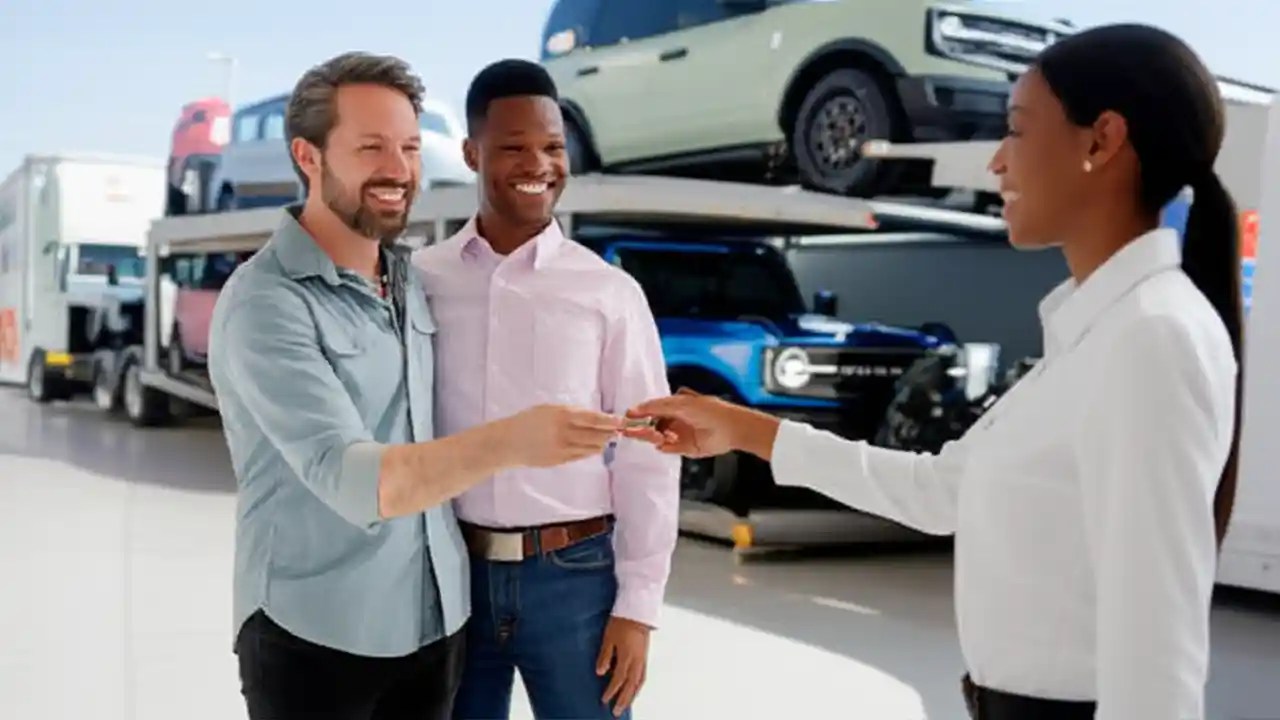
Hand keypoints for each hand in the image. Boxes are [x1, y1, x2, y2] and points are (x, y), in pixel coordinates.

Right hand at [502, 404, 622, 467]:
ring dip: (602, 443)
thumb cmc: (528, 421)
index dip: (610, 422)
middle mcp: (564, 434)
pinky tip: (593, 446)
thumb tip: (595, 418)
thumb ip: (571, 413)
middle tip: (619, 430)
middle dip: (610, 433)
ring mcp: (562, 450)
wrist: (508, 443)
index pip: (593, 420)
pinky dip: (589, 450)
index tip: (622, 421)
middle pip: (596, 436)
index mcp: (561, 416)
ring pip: (591, 448)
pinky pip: (581, 456)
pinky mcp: (560, 461)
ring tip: (608, 438)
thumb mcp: (549, 409)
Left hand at [596, 615, 650, 716]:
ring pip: (639, 682)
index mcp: (627, 657)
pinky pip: (643, 675)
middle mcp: (637, 661)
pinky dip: (639, 685)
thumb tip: (601, 672)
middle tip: (617, 711)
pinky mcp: (645, 655)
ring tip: (626, 704)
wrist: (638, 609)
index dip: (611, 691)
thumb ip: (605, 656)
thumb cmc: (621, 621)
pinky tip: (635, 688)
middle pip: (631, 685)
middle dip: (623, 700)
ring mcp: (642, 658)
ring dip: (632, 695)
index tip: (604, 700)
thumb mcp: (608, 638)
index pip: (618, 679)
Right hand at [620, 388, 738, 457]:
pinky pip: (669, 449)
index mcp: (675, 405)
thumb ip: (656, 406)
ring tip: (655, 435)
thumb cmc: (709, 411)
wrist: (731, 428)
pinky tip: (664, 442)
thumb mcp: (680, 403)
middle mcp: (677, 420)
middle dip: (643, 427)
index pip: (652, 410)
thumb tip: (635, 409)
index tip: (628, 417)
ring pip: (659, 437)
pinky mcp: (686, 448)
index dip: (640, 414)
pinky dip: (665, 447)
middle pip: (653, 425)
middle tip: (632, 430)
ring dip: (653, 436)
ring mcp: (681, 434)